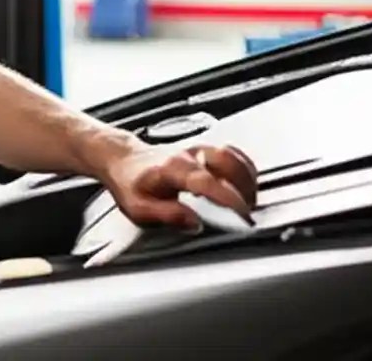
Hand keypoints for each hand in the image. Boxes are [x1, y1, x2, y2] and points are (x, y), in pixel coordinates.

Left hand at [102, 143, 257, 228]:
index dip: (228, 198)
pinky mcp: (205, 149)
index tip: (243, 214)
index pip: (207, 181)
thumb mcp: (139, 209)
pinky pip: (234, 154)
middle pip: (228, 161)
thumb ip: (167, 216)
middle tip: (248, 212)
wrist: (122, 158)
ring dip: (248, 179)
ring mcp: (198, 149)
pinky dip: (245, 170)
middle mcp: (188, 154)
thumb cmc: (130, 184)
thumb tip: (195, 223)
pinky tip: (246, 186)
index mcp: (171, 169)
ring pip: (233, 155)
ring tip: (249, 201)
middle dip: (245, 187)